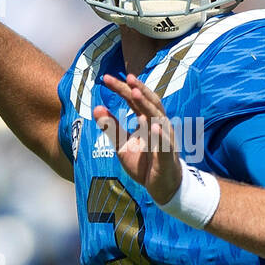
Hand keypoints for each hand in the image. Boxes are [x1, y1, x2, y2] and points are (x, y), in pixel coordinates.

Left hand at [93, 73, 181, 203]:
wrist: (162, 187)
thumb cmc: (144, 163)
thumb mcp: (122, 144)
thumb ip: (111, 127)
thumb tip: (96, 108)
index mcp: (147, 120)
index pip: (134, 100)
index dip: (122, 88)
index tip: (105, 78)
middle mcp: (159, 125)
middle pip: (149, 103)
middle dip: (138, 90)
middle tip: (126, 78)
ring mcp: (165, 139)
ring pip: (158, 118)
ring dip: (147, 106)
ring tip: (135, 94)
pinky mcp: (168, 156)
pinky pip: (165, 144)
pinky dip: (160, 134)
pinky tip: (153, 126)